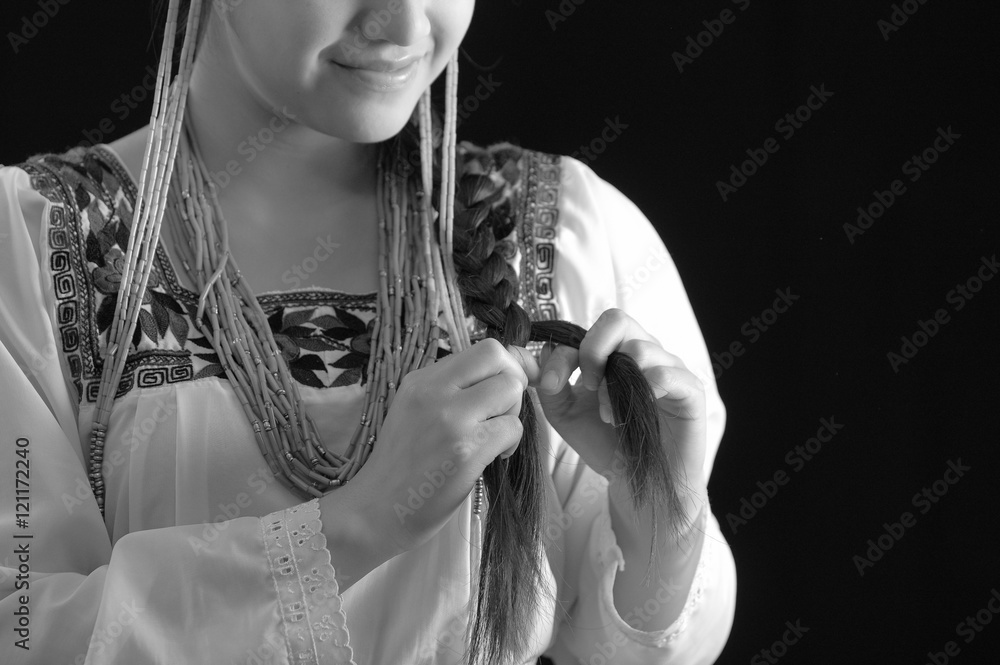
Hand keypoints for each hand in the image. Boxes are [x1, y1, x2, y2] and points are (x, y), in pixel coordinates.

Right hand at [340, 338, 527, 560]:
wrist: (374, 512)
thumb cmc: (400, 467)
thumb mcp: (415, 412)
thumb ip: (452, 390)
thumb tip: (506, 371)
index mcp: (421, 380)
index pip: (483, 349)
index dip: (506, 366)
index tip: (505, 390)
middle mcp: (433, 391)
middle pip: (499, 357)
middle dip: (513, 382)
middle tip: (502, 413)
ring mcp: (450, 419)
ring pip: (511, 390)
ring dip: (512, 415)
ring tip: (494, 439)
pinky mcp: (465, 450)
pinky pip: (512, 428)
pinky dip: (510, 444)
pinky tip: (492, 458)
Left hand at [532, 309, 707, 519]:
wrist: (637, 483)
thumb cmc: (605, 443)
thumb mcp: (564, 414)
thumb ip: (551, 383)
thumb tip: (547, 349)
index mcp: (616, 351)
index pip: (589, 328)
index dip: (566, 352)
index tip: (554, 384)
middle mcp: (645, 352)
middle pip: (618, 320)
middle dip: (592, 351)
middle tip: (588, 386)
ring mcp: (671, 368)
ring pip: (641, 348)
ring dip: (615, 384)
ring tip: (610, 414)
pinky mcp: (691, 392)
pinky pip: (668, 374)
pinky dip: (644, 390)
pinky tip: (633, 413)